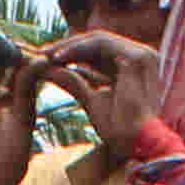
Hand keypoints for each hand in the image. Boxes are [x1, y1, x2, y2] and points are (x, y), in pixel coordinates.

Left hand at [41, 27, 171, 168]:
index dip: (74, 53)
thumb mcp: (92, 100)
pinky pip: (101, 44)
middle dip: (68, 46)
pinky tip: (58, 57)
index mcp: (134, 67)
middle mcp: (141, 56)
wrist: (138, 145)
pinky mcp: (136, 57)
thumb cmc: (121, 131)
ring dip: (70, 45)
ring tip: (47, 55)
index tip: (48, 59)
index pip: (100, 52)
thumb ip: (74, 82)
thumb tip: (50, 71)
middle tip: (42, 53)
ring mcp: (142, 54)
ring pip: (98, 39)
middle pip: (98, 42)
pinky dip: (78, 48)